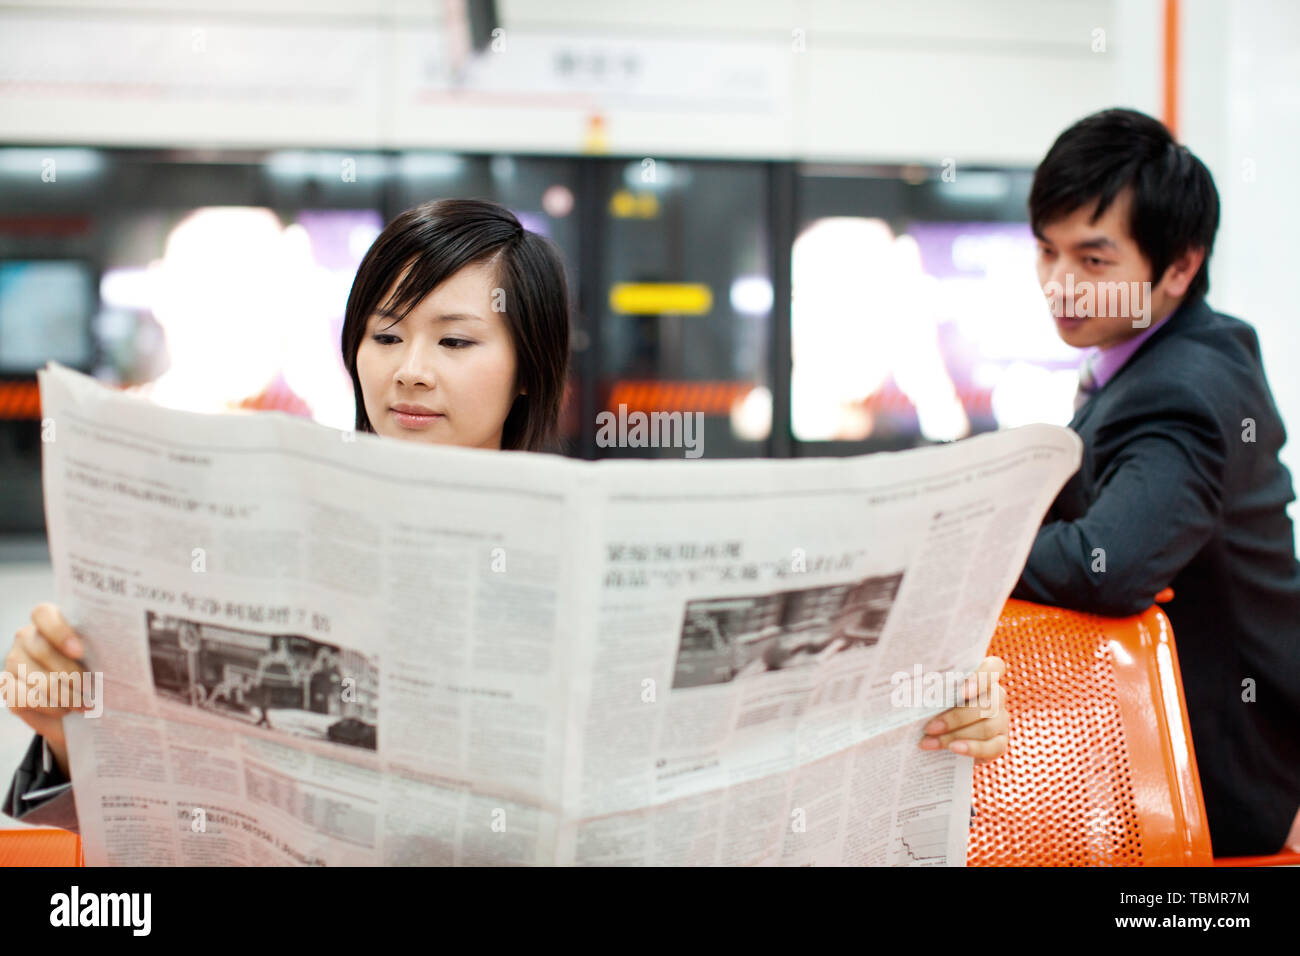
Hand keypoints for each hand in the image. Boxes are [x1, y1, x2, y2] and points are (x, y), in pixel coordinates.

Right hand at [4, 603, 88, 778]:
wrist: (80, 704)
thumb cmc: (95, 671)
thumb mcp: (101, 656)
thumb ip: (102, 646)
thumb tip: (123, 650)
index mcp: (50, 621)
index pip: (43, 614)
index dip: (59, 631)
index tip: (80, 651)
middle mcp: (27, 637)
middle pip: (40, 648)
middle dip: (68, 671)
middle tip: (90, 687)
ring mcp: (14, 661)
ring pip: (31, 675)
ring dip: (61, 693)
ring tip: (84, 704)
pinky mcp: (8, 687)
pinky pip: (23, 696)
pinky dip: (48, 706)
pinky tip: (66, 711)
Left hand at [918, 655, 1007, 761]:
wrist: (934, 735)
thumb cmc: (928, 704)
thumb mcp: (927, 691)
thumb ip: (926, 683)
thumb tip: (903, 678)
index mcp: (981, 677)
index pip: (994, 668)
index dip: (982, 678)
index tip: (962, 691)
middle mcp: (996, 696)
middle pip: (988, 703)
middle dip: (956, 717)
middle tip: (929, 727)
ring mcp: (1000, 719)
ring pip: (987, 726)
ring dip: (955, 735)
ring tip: (929, 742)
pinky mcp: (1000, 742)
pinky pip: (993, 747)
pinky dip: (972, 748)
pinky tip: (953, 749)